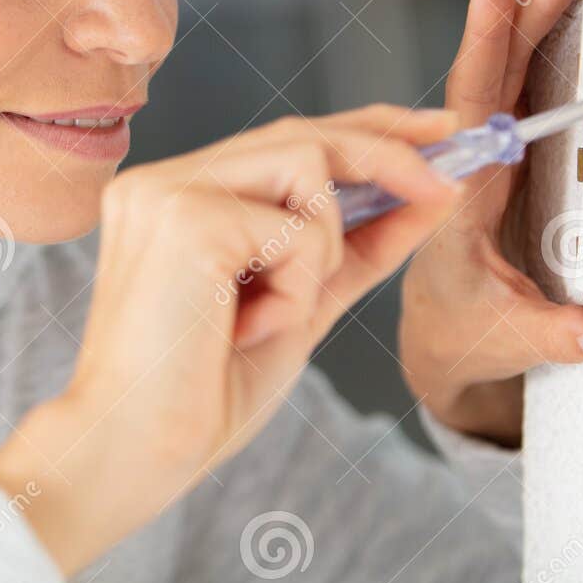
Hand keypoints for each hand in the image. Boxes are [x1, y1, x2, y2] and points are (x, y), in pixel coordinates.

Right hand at [0, 107, 463, 574]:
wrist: (135, 453)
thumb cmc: (199, 394)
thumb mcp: (298, 307)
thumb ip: (351, 249)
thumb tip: (428, 194)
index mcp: (176, 196)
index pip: (284, 140)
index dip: (366, 129)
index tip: (436, 131)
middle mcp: (163, 181)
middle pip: (301, 133)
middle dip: (389, 152)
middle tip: (447, 181)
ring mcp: (168, 191)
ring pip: (307, 164)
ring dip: (325, 247)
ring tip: (281, 311)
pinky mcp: (186, 218)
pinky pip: (295, 227)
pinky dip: (296, 287)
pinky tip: (247, 328)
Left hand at [399, 0, 582, 447]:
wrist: (439, 335)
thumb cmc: (460, 330)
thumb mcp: (502, 338)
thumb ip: (549, 334)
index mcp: (459, 194)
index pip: (472, 102)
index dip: (484, 35)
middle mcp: (464, 163)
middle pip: (493, 70)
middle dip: (523, 7)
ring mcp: (479, 154)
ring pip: (503, 70)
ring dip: (531, 15)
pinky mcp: (496, 155)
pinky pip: (511, 84)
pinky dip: (531, 40)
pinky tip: (553, 6)